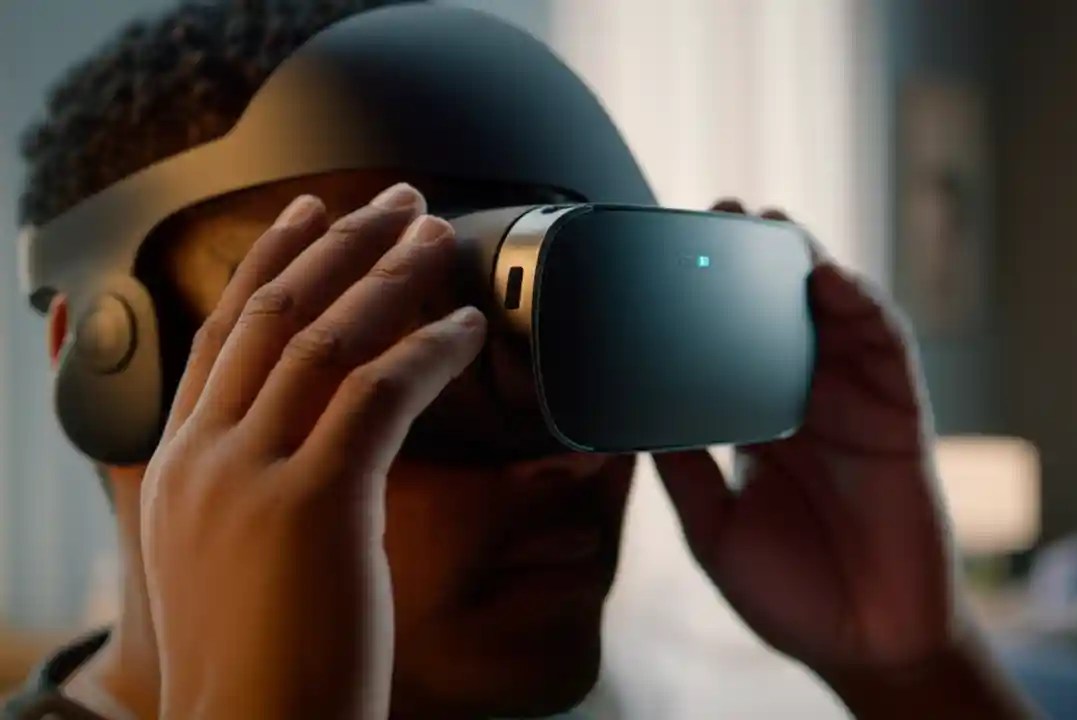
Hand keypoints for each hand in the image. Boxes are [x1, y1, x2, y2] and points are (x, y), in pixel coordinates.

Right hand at [140, 184, 485, 718]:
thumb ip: (242, 490)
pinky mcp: (312, 505)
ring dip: (387, 276)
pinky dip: (426, 351)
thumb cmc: (257, 662)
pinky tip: (464, 328)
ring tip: (437, 234)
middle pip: (270, 313)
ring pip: (322, 338)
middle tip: (394, 198)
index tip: (308, 215)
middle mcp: (202, 458)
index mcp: (178, 466)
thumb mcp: (220, 560)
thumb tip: (299, 449)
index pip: (222, 334)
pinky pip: (377, 393)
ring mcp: (249, 477)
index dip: (269, 263)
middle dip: (337, 244)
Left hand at [655, 201, 1030, 717]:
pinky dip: (860, 305)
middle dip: (754, 260)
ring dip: (805, 263)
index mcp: (761, 424)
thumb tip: (626, 419)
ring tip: (766, 223)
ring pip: (834, 314)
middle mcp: (809, 402)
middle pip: (784, 312)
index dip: (709, 301)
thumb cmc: (794, 593)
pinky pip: (885, 347)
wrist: (866, 644)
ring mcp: (856, 404)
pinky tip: (828, 275)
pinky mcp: (900, 415)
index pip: (734, 344)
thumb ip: (682, 470)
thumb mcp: (713, 528)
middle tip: (714, 214)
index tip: (670, 258)